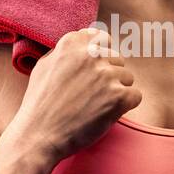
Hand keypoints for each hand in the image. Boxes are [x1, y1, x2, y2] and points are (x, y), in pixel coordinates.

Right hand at [7, 28, 141, 162]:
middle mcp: (90, 55)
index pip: (101, 38)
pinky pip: (135, 96)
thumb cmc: (40, 105)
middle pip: (117, 59)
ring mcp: (105, 75)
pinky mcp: (118, 96)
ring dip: (116, 92)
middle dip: (109, 76)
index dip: (100, 57)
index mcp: (72, 44)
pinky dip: (125, 106)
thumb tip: (83, 40)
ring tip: (95, 106)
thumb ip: (65, 52)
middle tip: (91, 95)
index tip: (94, 72)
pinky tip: (107, 114)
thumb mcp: (45, 67)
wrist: (38, 136)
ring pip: (127, 78)